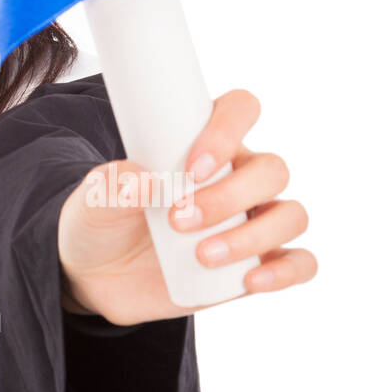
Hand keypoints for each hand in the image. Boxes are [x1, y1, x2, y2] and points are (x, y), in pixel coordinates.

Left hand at [57, 89, 316, 325]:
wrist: (94, 277)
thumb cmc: (102, 220)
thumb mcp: (94, 197)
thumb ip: (113, 183)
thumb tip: (147, 181)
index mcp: (203, 144)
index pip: (239, 111)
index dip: (226, 131)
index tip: (191, 168)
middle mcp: (237, 177)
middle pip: (271, 169)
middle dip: (230, 196)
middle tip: (178, 219)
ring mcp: (251, 221)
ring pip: (290, 215)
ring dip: (254, 236)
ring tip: (203, 256)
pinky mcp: (256, 264)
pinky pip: (299, 262)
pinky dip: (286, 271)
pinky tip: (252, 280)